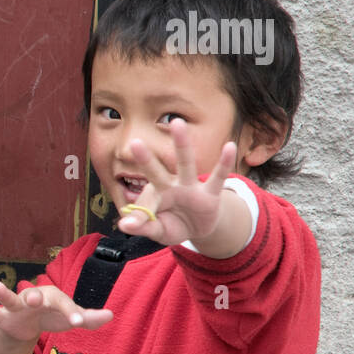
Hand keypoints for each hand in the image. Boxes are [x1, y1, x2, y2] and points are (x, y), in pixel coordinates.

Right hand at [0, 282, 111, 345]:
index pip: (63, 304)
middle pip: (34, 297)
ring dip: (3, 293)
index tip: (79, 321)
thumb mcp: (71, 319)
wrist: (30, 323)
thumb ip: (89, 318)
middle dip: (34, 297)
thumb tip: (111, 315)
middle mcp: (33, 299)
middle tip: (35, 298)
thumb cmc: (53, 317)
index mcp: (52, 298)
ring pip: (9, 300)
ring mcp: (15, 308)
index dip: (71, 311)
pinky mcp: (2, 317)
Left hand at [116, 119, 237, 246]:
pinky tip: (229, 146)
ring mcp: (191, 188)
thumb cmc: (171, 224)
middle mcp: (171, 186)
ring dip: (182, 144)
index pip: (145, 203)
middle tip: (134, 142)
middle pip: (158, 171)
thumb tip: (123, 226)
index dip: (138, 214)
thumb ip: (143, 226)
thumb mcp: (157, 230)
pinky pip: (218, 176)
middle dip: (147, 159)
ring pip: (186, 164)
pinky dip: (224, 163)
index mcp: (156, 196)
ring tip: (177, 123)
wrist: (197, 229)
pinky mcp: (210, 194)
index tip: (126, 224)